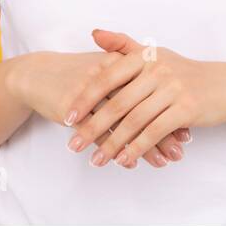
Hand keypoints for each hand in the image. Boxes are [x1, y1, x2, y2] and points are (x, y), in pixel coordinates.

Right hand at [5, 50, 189, 167]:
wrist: (38, 76)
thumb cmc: (77, 73)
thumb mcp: (106, 66)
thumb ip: (133, 76)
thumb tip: (164, 94)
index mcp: (118, 64)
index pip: (151, 90)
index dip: (170, 109)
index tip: (188, 128)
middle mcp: (106, 77)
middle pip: (141, 107)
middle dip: (163, 130)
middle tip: (181, 149)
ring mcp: (89, 95)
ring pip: (123, 123)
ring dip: (144, 145)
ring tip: (163, 161)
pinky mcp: (73, 111)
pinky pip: (98, 134)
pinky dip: (115, 149)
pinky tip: (128, 162)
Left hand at [64, 29, 225, 168]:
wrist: (225, 85)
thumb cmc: (184, 72)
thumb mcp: (155, 54)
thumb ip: (123, 45)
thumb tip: (94, 33)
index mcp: (145, 56)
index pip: (107, 78)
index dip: (85, 98)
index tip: (67, 117)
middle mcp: (157, 70)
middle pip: (117, 102)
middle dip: (93, 127)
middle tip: (73, 145)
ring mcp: (172, 88)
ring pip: (134, 121)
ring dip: (112, 144)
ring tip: (95, 160)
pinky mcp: (186, 108)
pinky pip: (155, 131)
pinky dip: (137, 148)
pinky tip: (124, 160)